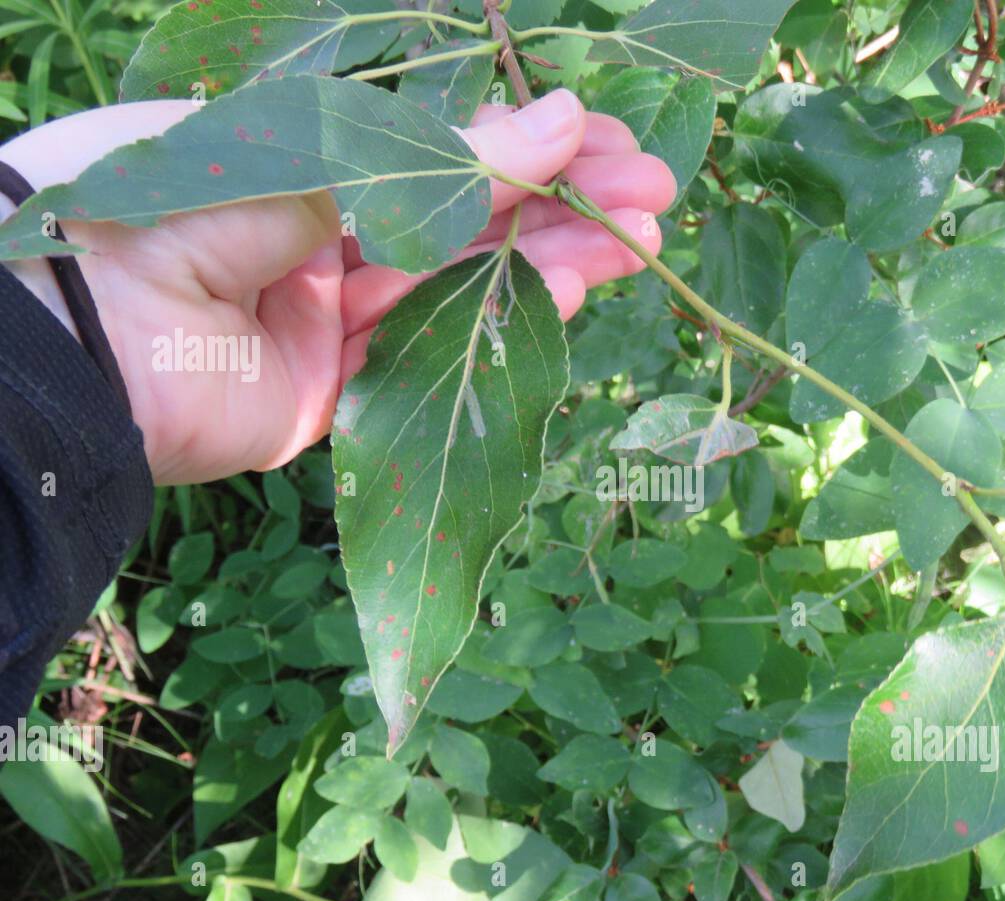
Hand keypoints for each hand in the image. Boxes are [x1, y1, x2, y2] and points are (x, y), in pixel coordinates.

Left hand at [0, 89, 675, 484]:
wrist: (73, 344)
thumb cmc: (168, 211)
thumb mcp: (316, 160)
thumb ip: (439, 160)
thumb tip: (559, 120)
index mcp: (302, 161)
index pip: (436, 148)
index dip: (522, 139)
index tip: (604, 133)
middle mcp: (322, 236)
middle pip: (464, 217)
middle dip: (558, 199)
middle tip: (650, 191)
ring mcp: (332, 317)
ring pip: (465, 284)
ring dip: (552, 258)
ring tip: (640, 236)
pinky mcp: (341, 394)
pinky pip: (436, 350)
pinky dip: (502, 319)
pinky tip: (570, 285)